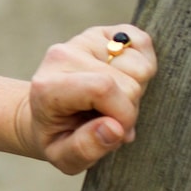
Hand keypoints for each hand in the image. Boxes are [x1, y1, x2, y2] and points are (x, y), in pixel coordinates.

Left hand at [15, 26, 156, 173]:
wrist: (47, 113)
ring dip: (136, 89)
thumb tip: (114, 128)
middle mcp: (62, 55)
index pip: (102, 88)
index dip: (122, 115)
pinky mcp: (102, 32)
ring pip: (140, 66)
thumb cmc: (58, 137)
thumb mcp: (64, 157)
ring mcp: (83, 40)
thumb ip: (86, 149)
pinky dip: (143, 66)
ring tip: (111, 101)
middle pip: (127, 83)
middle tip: (109, 118)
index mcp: (47, 87)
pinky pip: (143, 43)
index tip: (117, 131)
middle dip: (128, 108)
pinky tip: (121, 79)